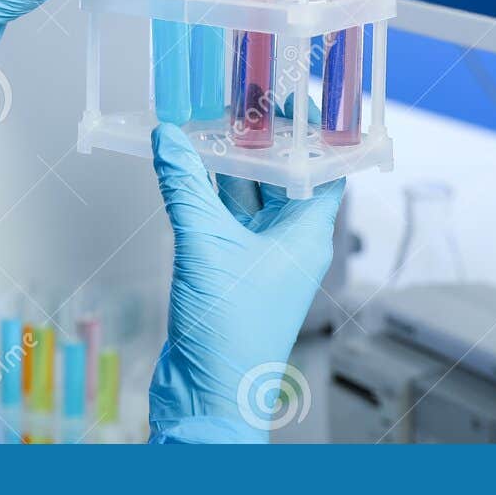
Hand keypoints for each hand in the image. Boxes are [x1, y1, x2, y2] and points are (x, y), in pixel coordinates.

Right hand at [147, 125, 343, 442]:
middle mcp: (289, 244)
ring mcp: (259, 259)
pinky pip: (223, 219)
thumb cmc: (230, 336)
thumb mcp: (204, 246)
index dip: (315, 133)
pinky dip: (207, 192)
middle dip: (262, 140)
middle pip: (284, 178)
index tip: (296, 97)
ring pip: (249, 197)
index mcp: (307, 236)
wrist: (207, 396)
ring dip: (230, 165)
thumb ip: (185, 187)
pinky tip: (187, 169)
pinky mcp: (229, 271)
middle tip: (242, 99)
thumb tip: (170, 139)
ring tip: (211, 122)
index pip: (325, 170)